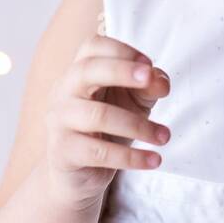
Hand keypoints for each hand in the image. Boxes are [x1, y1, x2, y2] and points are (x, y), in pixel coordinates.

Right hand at [44, 34, 170, 209]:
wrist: (79, 174)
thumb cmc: (108, 129)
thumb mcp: (133, 102)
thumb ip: (148, 86)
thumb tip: (161, 82)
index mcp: (79, 72)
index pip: (93, 47)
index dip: (122, 50)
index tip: (149, 65)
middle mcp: (64, 91)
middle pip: (86, 70)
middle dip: (121, 71)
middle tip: (151, 80)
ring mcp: (59, 121)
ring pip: (98, 115)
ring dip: (138, 125)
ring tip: (164, 136)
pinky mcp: (63, 152)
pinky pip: (99, 152)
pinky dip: (131, 157)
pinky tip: (153, 160)